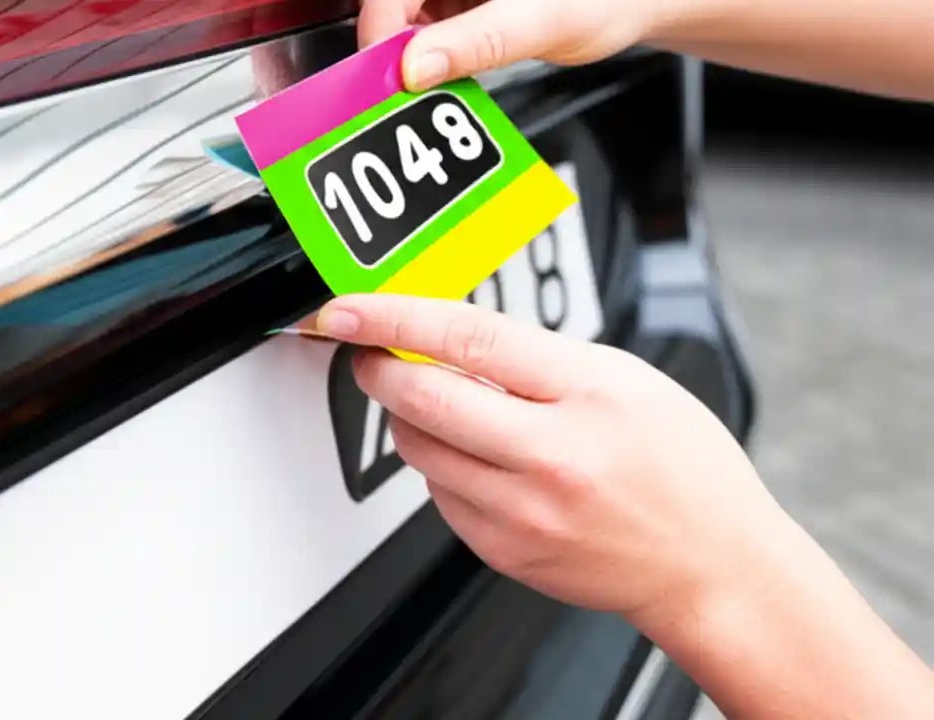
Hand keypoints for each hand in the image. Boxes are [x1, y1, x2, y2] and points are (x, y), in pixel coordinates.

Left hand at [314, 294, 796, 625]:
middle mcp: (552, 457)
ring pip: (419, 449)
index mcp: (588, 396)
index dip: (395, 316)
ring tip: (442, 405)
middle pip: (424, 400)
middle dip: (378, 367)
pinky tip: (479, 457)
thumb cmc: (679, 467)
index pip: (469, 339)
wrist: (707, 566)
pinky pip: (438, 493)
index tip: (351, 307)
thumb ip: (534, 358)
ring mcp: (524, 511)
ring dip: (407, 417)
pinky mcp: (503, 550)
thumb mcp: (625, 379)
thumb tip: (447, 338)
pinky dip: (441, 464)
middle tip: (372, 352)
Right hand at [359, 0, 662, 89]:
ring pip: (407, 24)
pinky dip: (431, 62)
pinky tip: (446, 78)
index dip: (379, 33)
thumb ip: (473, 44)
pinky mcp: (463, 8)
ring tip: (425, 89)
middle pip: (393, 8)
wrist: (636, 1)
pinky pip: (430, 35)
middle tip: (399, 92)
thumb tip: (416, 68)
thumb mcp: (535, 22)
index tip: (387, 75)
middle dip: (393, 50)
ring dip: (410, 60)